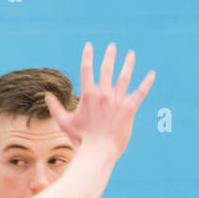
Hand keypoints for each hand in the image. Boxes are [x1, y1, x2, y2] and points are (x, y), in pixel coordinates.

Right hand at [44, 42, 154, 157]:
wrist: (97, 152)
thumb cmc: (80, 139)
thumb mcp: (64, 122)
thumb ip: (55, 107)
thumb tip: (46, 96)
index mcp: (88, 94)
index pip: (87, 69)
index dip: (88, 55)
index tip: (89, 46)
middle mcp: (103, 94)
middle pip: (107, 68)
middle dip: (110, 55)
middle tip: (112, 46)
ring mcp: (117, 101)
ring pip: (124, 77)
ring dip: (128, 64)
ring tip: (131, 54)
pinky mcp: (129, 109)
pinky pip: (140, 92)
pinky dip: (147, 82)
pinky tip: (152, 74)